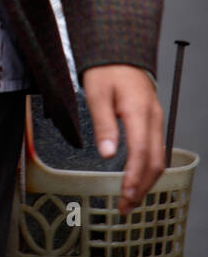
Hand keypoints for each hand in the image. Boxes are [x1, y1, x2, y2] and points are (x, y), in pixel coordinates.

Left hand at [82, 65, 165, 215]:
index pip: (141, 153)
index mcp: (139, 112)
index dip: (134, 178)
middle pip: (155, 162)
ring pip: (159, 158)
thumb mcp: (97, 93)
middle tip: (125, 206)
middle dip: (142, 188)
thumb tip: (108, 154)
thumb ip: (103, 124)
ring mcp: (156, 119)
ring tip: (130, 198)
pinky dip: (148, 168)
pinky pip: (156, 149)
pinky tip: (138, 177)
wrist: (120, 50)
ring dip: (147, 181)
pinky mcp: (152, 120)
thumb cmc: (106, 69)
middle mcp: (153, 118)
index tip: (125, 195)